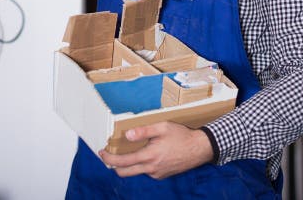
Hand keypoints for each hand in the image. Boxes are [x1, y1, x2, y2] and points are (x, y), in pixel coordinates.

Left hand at [99, 122, 213, 179]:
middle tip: (109, 155)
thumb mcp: (162, 127)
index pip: (122, 162)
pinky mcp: (162, 175)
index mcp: (149, 156)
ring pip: (136, 172)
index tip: (102, 153)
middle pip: (125, 173)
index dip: (109, 159)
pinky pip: (147, 171)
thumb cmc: (181, 136)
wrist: (200, 148)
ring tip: (130, 150)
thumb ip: (143, 131)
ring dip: (129, 164)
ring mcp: (157, 174)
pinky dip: (141, 164)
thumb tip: (127, 135)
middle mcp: (151, 168)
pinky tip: (147, 153)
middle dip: (114, 165)